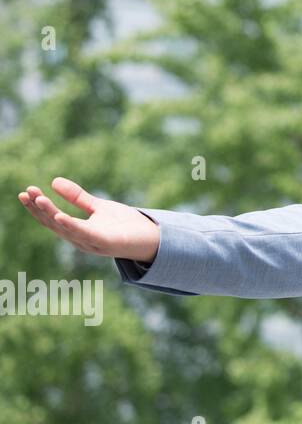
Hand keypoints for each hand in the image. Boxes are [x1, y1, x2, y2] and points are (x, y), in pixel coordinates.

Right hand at [17, 177, 160, 263]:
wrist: (153, 238)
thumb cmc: (125, 225)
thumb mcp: (98, 206)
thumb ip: (78, 197)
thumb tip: (54, 180)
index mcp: (77, 232)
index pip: (51, 218)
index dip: (37, 207)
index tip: (25, 192)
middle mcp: (80, 239)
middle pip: (53, 224)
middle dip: (39, 209)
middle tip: (25, 193)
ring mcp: (91, 243)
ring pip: (65, 228)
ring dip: (50, 214)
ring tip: (39, 198)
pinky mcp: (105, 243)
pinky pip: (85, 234)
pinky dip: (71, 226)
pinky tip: (59, 216)